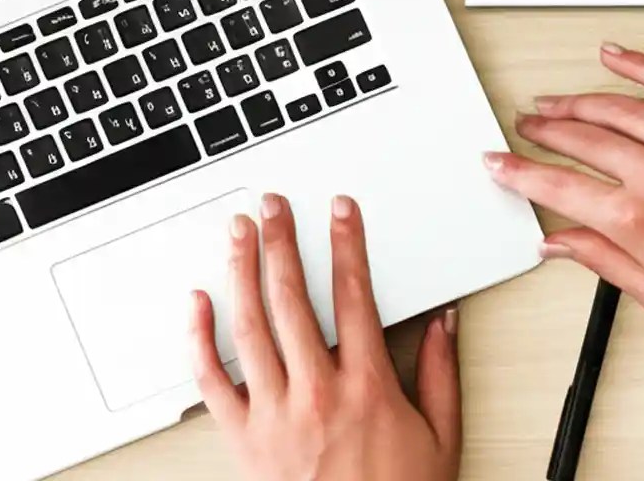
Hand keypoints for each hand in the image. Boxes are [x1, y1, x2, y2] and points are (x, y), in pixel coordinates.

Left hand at [190, 194, 461, 480]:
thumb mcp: (442, 436)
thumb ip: (442, 372)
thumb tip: (445, 321)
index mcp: (367, 386)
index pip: (354, 295)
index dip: (346, 245)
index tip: (340, 212)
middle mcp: (316, 392)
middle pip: (293, 300)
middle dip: (283, 243)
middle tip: (273, 206)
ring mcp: (274, 414)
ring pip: (251, 327)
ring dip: (242, 272)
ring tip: (239, 233)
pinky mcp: (243, 438)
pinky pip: (213, 381)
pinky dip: (201, 339)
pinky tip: (198, 302)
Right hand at [484, 43, 643, 366]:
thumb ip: (603, 260)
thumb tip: (560, 245)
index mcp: (639, 221)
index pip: (557, 186)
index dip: (518, 172)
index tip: (499, 163)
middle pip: (582, 137)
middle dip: (543, 129)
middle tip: (524, 125)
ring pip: (621, 106)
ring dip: (579, 99)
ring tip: (555, 99)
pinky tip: (619, 57)